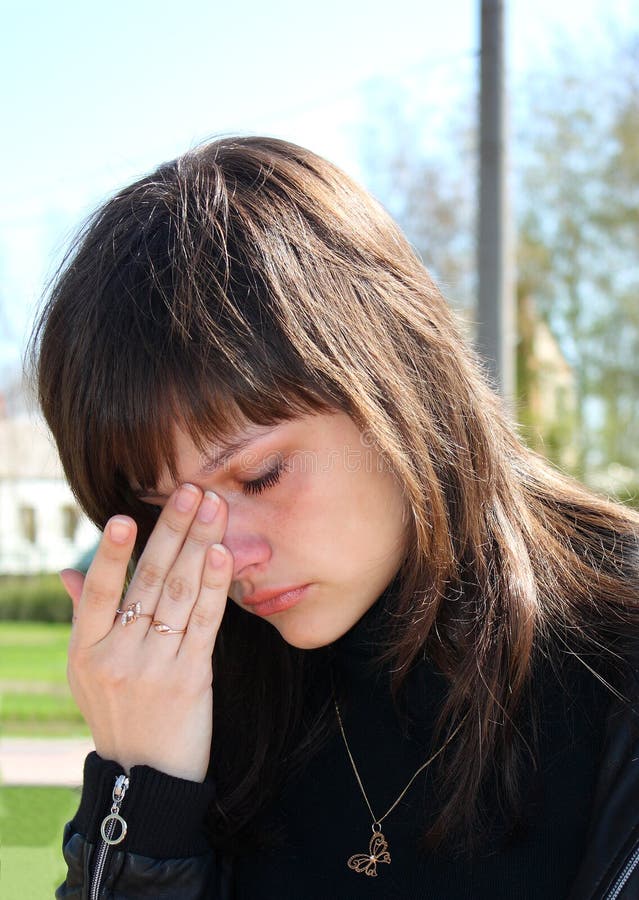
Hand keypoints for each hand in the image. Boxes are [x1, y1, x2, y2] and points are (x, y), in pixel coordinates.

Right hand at [60, 484, 231, 781]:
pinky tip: (223, 554)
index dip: (110, 553)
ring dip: (200, 545)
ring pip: (180, 594)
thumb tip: (68, 573)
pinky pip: (206, 623)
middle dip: (172, 530)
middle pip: (149, 581)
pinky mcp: (191, 677)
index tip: (124, 516)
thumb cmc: (117, 714)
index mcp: (87, 649)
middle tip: (190, 489)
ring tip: (213, 506)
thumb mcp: (86, 673)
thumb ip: (83, 618)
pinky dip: (215, 586)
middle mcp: (118, 655)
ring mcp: (155, 666)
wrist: (147, 777)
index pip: (98, 591)